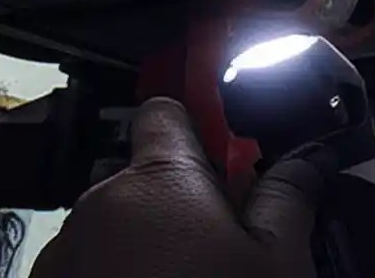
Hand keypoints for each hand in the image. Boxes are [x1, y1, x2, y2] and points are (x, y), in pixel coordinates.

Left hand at [31, 98, 328, 277]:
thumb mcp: (276, 265)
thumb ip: (287, 199)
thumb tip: (307, 158)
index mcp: (158, 180)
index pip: (166, 113)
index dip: (198, 130)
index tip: (227, 160)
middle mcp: (100, 204)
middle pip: (144, 177)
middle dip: (179, 202)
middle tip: (223, 246)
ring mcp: (67, 253)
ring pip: (115, 227)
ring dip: (144, 245)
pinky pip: (88, 268)